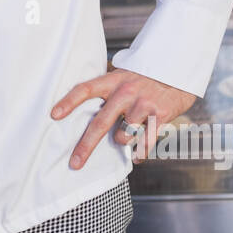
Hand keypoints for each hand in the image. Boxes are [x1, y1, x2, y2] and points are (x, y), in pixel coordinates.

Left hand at [50, 69, 196, 169]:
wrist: (178, 69)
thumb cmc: (145, 78)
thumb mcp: (123, 77)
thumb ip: (107, 93)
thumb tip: (85, 118)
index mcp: (113, 81)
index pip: (85, 89)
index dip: (68, 101)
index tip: (53, 115)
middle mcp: (126, 92)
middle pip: (100, 122)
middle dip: (86, 146)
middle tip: (75, 163)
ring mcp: (144, 103)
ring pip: (123, 135)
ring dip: (122, 140)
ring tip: (127, 134)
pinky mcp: (161, 115)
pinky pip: (146, 142)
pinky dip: (140, 153)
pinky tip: (136, 157)